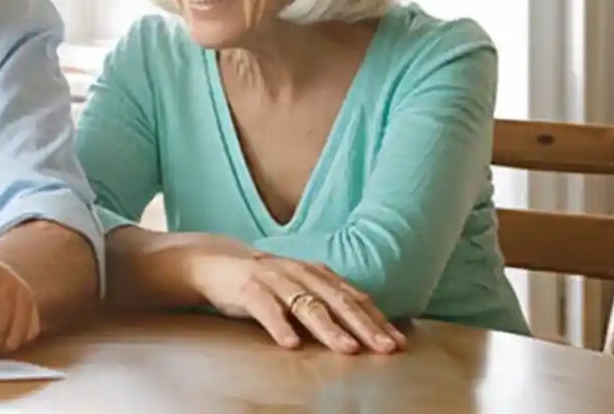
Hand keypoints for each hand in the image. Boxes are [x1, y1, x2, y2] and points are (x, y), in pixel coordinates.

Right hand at [192, 252, 405, 354]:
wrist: (215, 264)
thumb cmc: (264, 282)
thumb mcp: (300, 287)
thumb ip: (326, 302)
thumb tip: (365, 329)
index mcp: (316, 274)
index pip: (354, 297)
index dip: (377, 319)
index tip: (398, 342)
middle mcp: (300, 274)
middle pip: (337, 301)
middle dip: (364, 326)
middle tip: (385, 348)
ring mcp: (274, 280)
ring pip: (306, 305)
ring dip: (329, 328)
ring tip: (347, 349)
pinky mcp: (248, 288)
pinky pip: (265, 308)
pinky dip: (279, 325)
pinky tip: (291, 344)